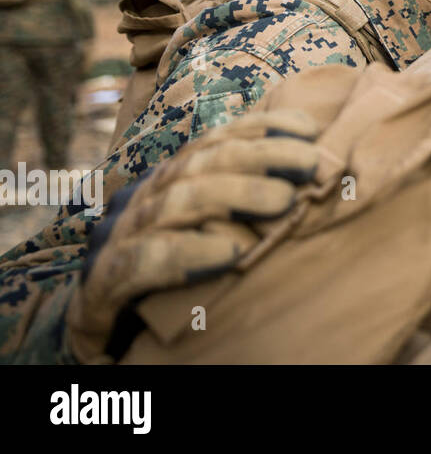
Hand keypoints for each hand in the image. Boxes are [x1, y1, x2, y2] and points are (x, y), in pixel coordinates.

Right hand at [66, 108, 322, 361]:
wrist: (89, 332)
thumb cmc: (163, 278)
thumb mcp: (203, 233)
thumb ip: (241, 209)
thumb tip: (308, 187)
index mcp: (166, 183)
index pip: (215, 142)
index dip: (262, 128)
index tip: (311, 128)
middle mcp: (142, 199)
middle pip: (202, 163)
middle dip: (260, 154)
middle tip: (310, 161)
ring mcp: (118, 237)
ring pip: (176, 201)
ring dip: (234, 193)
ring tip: (283, 199)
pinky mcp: (103, 281)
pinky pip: (144, 260)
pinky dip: (190, 252)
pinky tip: (231, 253)